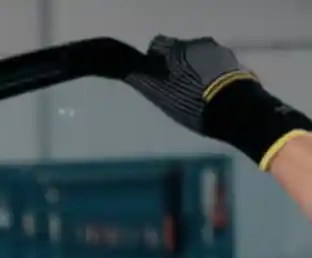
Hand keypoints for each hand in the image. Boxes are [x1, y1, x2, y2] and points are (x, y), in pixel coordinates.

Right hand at [125, 35, 311, 168]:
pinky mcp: (235, 63)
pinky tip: (211, 94)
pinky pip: (216, 66)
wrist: (236, 109)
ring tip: (195, 94)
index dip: (153, 61)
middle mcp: (198, 43)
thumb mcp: (159, 94)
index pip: (157, 45)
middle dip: (176, 65)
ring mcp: (219, 52)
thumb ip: (141, 78)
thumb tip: (125, 69)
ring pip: (199, 58)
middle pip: (179, 51)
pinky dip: (211, 75)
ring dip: (195, 70)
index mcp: (177, 48)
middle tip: (175, 90)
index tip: (154, 78)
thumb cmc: (192, 102)